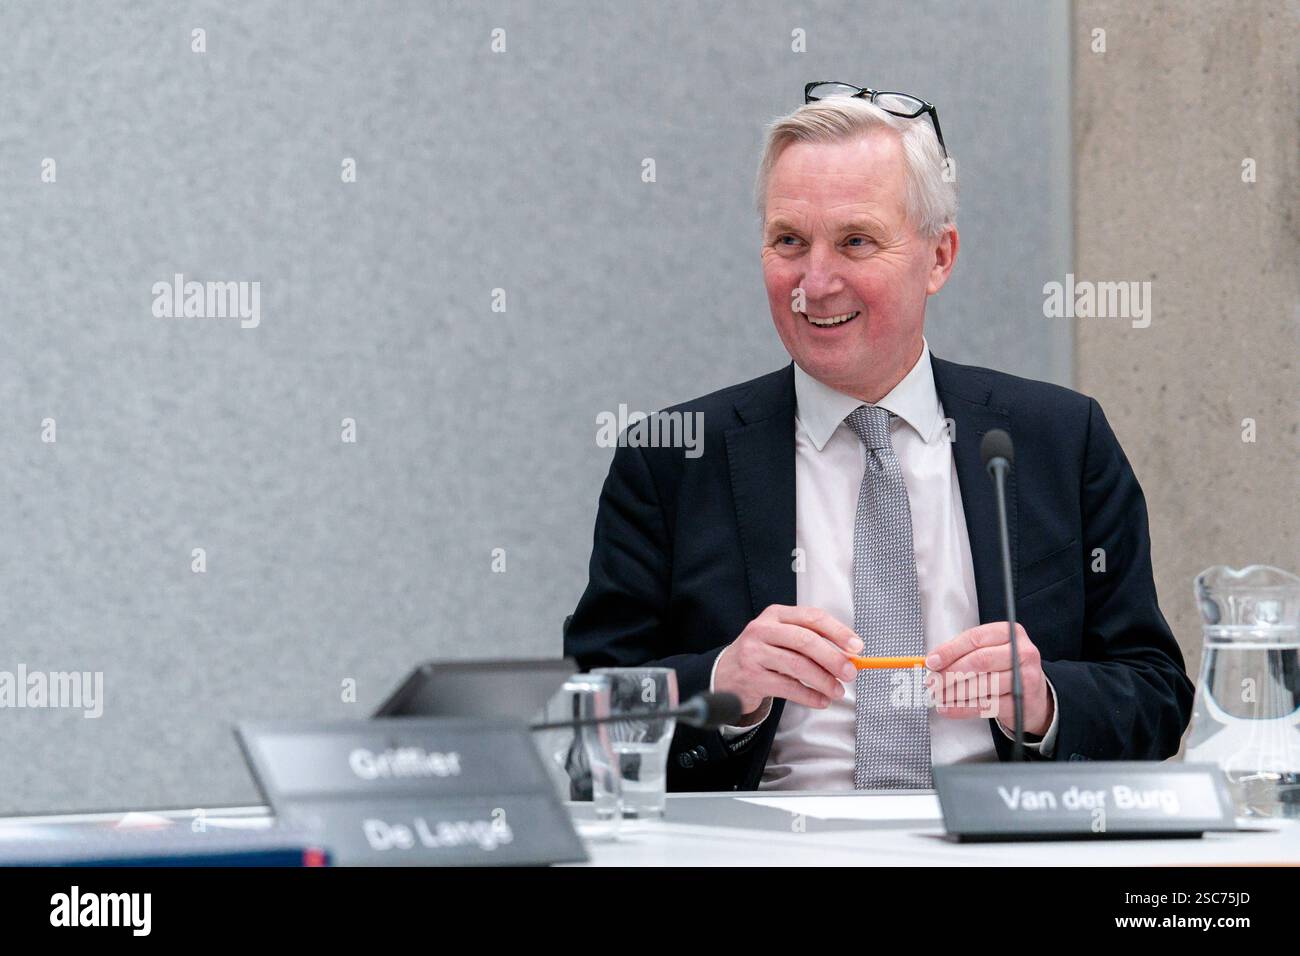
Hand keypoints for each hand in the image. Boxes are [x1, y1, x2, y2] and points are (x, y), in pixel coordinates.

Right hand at [714, 605, 863, 716]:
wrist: (726, 674)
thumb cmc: (762, 655)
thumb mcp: (783, 639)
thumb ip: (812, 642)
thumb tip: (848, 655)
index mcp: (776, 614)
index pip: (812, 617)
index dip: (838, 631)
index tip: (857, 646)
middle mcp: (763, 629)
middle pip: (805, 640)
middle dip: (833, 658)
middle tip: (850, 673)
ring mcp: (754, 652)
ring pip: (797, 665)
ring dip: (823, 681)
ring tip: (837, 691)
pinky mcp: (752, 677)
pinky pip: (788, 687)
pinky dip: (809, 696)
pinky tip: (820, 700)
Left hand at [924, 622, 1053, 736]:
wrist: (1032, 696)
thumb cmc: (1005, 669)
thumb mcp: (989, 651)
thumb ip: (963, 652)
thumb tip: (933, 661)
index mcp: (1009, 633)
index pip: (975, 638)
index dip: (949, 650)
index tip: (932, 662)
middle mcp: (1021, 652)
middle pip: (979, 661)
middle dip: (950, 673)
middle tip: (933, 682)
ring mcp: (1024, 677)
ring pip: (982, 685)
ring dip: (954, 693)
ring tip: (938, 696)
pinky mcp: (1022, 701)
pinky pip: (986, 705)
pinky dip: (963, 708)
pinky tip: (949, 708)